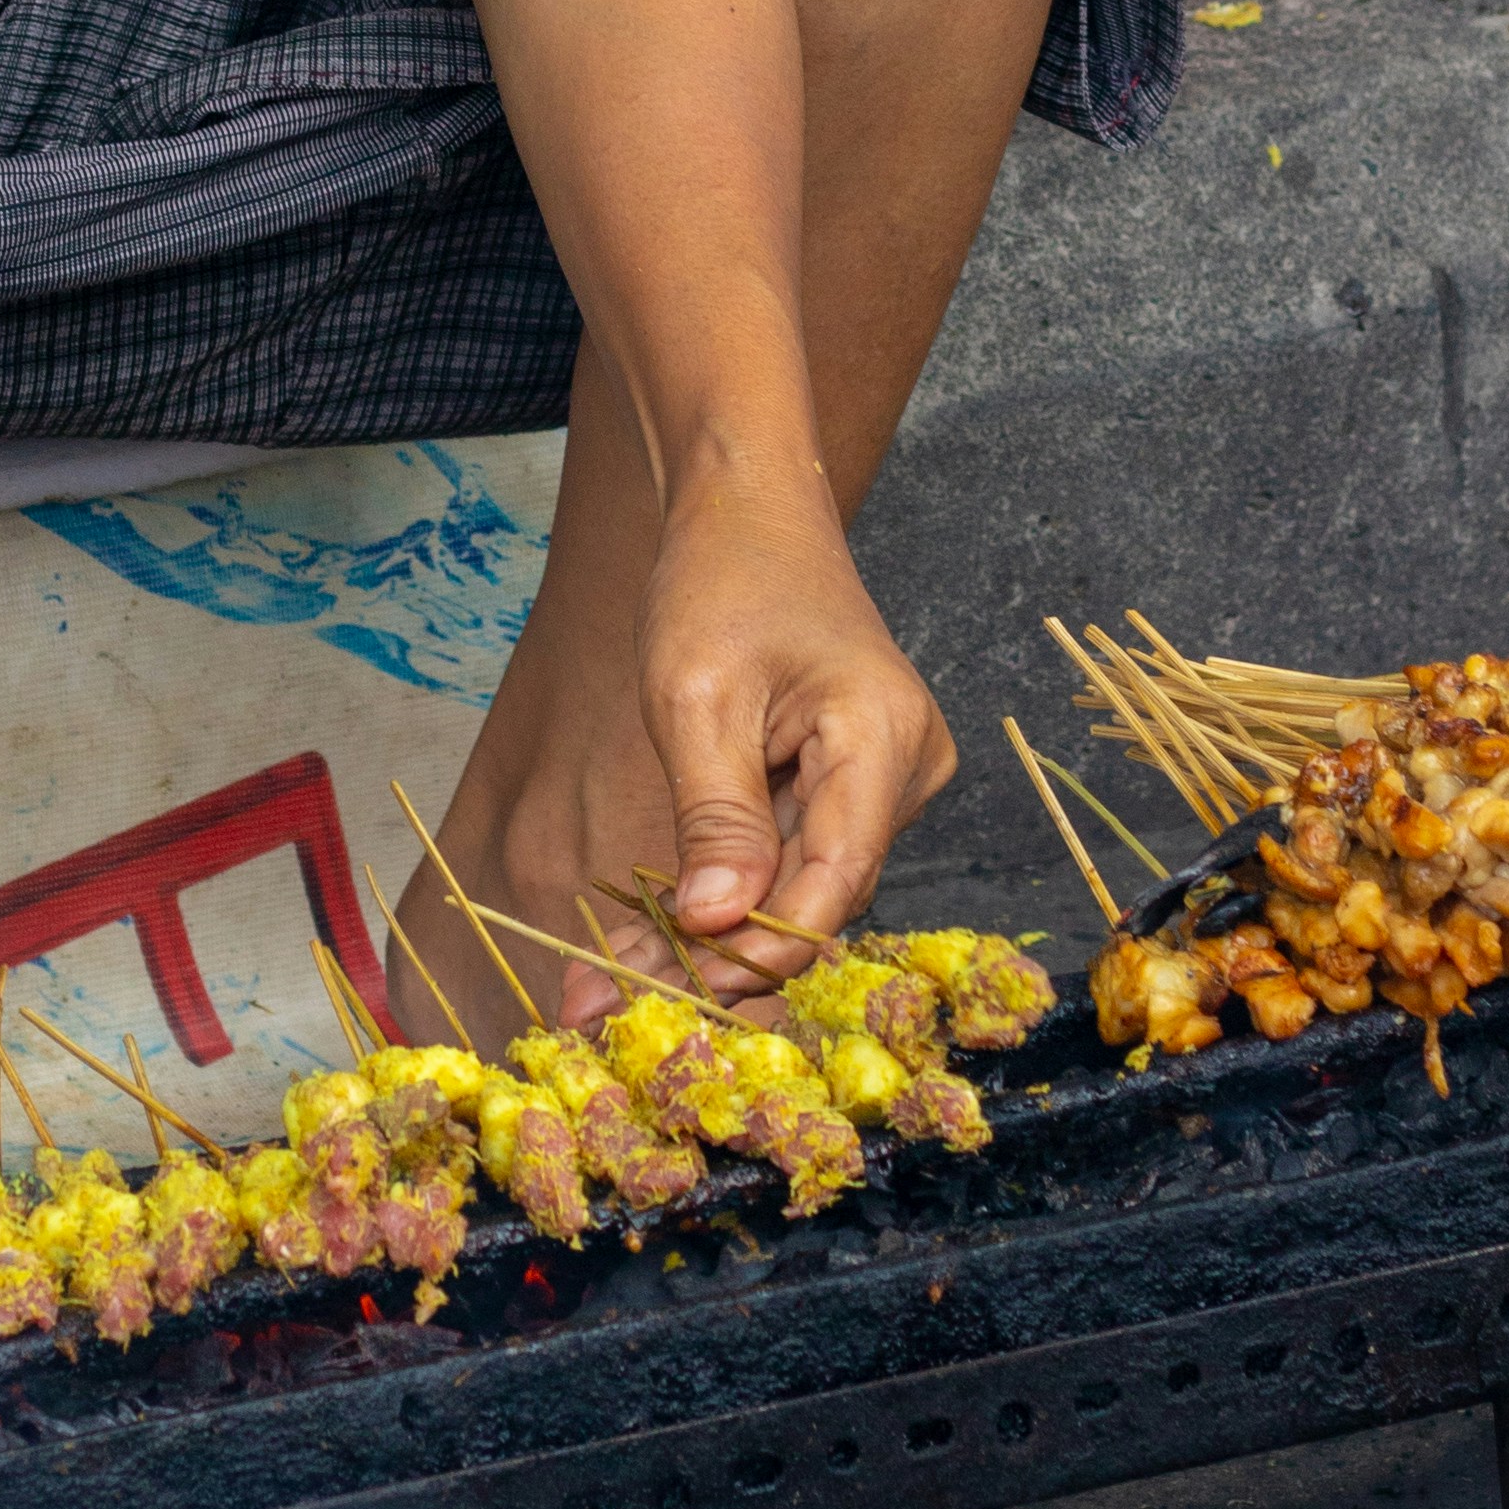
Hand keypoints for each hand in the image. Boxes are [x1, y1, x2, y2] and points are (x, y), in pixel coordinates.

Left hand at [413, 446, 956, 1036]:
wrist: (747, 505)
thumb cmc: (721, 578)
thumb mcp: (695, 696)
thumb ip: (715, 814)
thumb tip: (721, 926)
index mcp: (884, 739)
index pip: (835, 884)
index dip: (757, 949)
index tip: (672, 987)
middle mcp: (905, 769)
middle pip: (814, 897)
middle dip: (713, 953)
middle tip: (605, 1002)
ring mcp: (883, 779)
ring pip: (796, 886)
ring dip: (708, 930)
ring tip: (603, 978)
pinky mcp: (850, 785)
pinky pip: (788, 855)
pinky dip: (719, 887)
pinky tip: (645, 928)